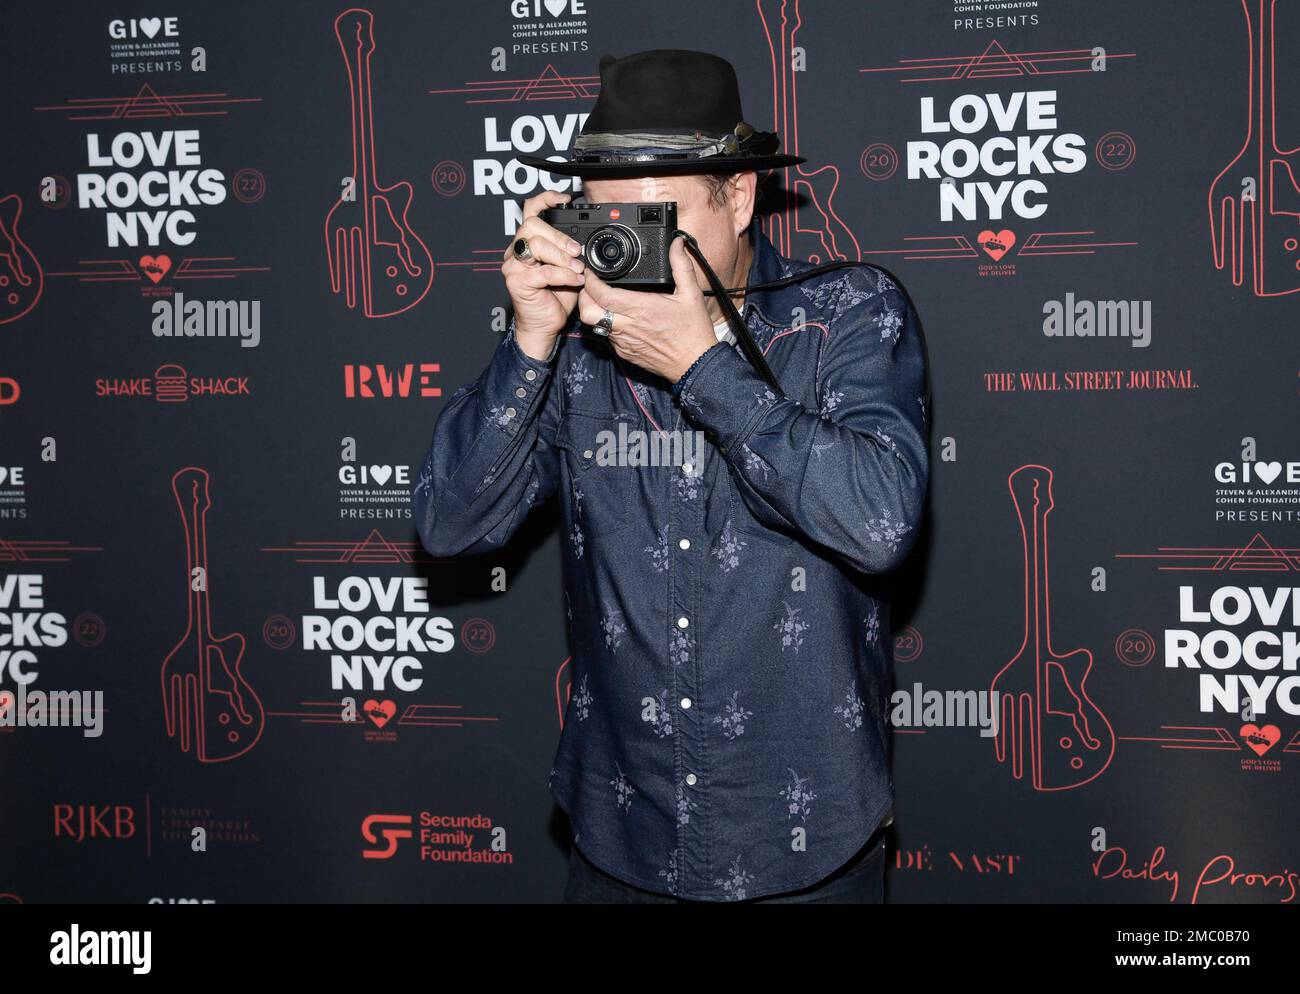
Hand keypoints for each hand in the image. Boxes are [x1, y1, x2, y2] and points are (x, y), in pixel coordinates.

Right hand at [501, 190, 585, 359]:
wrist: (545, 326)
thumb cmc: (555, 298)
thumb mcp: (568, 268)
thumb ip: (570, 252)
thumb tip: (584, 240)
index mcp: (528, 242)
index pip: (530, 210)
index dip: (546, 199)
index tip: (565, 199)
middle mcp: (516, 250)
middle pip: (533, 225)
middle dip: (559, 237)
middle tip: (577, 252)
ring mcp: (513, 265)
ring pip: (536, 245)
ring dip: (562, 257)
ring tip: (577, 270)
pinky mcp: (515, 281)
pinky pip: (543, 271)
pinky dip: (564, 276)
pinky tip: (575, 281)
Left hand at [577, 234, 719, 382]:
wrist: (694, 364)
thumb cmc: (693, 331)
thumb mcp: (691, 294)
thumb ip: (681, 265)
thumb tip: (677, 243)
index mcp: (641, 309)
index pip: (602, 294)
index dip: (591, 281)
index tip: (591, 271)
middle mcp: (628, 327)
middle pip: (588, 312)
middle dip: (583, 296)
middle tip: (590, 285)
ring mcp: (623, 342)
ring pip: (594, 325)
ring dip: (594, 310)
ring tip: (601, 298)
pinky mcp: (624, 352)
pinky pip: (606, 336)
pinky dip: (606, 324)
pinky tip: (617, 317)